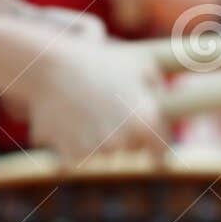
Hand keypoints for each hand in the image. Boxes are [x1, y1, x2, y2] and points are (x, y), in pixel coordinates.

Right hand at [19, 35, 166, 163]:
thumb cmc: (98, 60)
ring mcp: (97, 150)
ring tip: (84, 111)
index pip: (160, 150)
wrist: (51, 68)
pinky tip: (67, 122)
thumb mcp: (140, 64)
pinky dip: (71, 146)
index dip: (158, 153)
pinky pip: (77, 157)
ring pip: (103, 153)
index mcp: (146, 120)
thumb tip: (170, 103)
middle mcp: (124, 141)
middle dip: (123, 136)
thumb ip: (158, 89)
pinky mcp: (71, 156)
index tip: (157, 160)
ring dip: (96, 140)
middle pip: (129, 150)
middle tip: (107, 110)